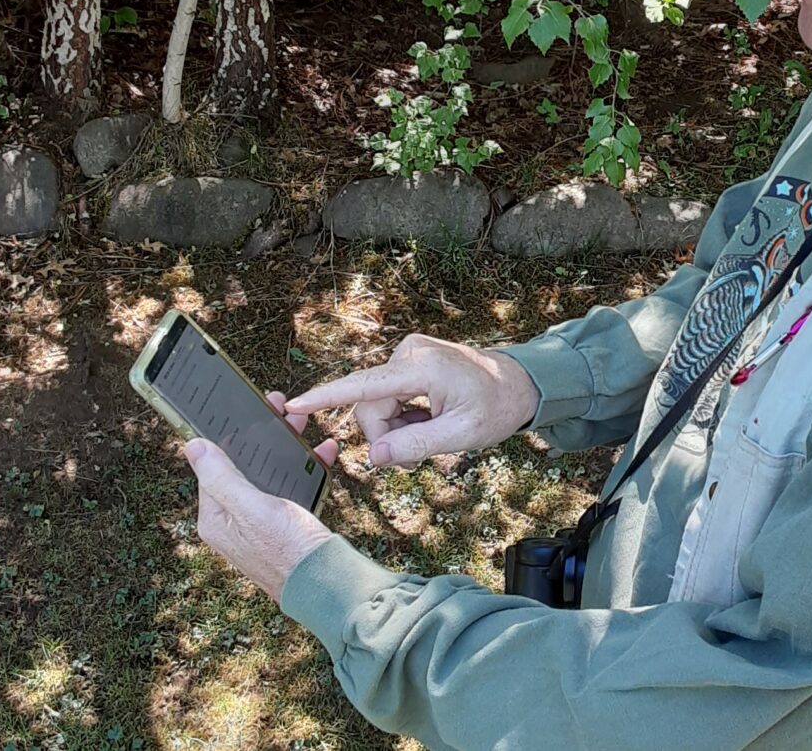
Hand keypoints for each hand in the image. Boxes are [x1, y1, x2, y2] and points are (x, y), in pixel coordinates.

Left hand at [184, 391, 340, 604]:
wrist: (329, 587)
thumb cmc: (289, 551)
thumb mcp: (252, 508)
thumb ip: (221, 477)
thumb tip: (192, 445)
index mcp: (216, 518)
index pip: (213, 464)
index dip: (230, 432)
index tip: (246, 405)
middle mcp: (233, 521)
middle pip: (243, 465)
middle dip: (261, 434)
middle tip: (280, 405)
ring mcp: (260, 524)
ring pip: (268, 472)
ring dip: (285, 446)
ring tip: (301, 422)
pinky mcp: (285, 526)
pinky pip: (290, 487)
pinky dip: (304, 468)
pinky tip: (322, 452)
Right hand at [285, 334, 539, 467]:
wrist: (519, 382)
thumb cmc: (497, 408)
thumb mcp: (462, 436)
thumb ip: (415, 446)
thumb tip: (372, 458)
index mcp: (422, 368)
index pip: (363, 386)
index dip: (325, 398)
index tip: (292, 404)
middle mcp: (408, 353)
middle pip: (370, 407)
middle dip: (388, 436)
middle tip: (421, 454)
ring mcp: (407, 353)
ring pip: (377, 405)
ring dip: (396, 428)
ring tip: (432, 432)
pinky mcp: (408, 360)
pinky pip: (387, 396)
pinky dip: (402, 415)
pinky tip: (428, 418)